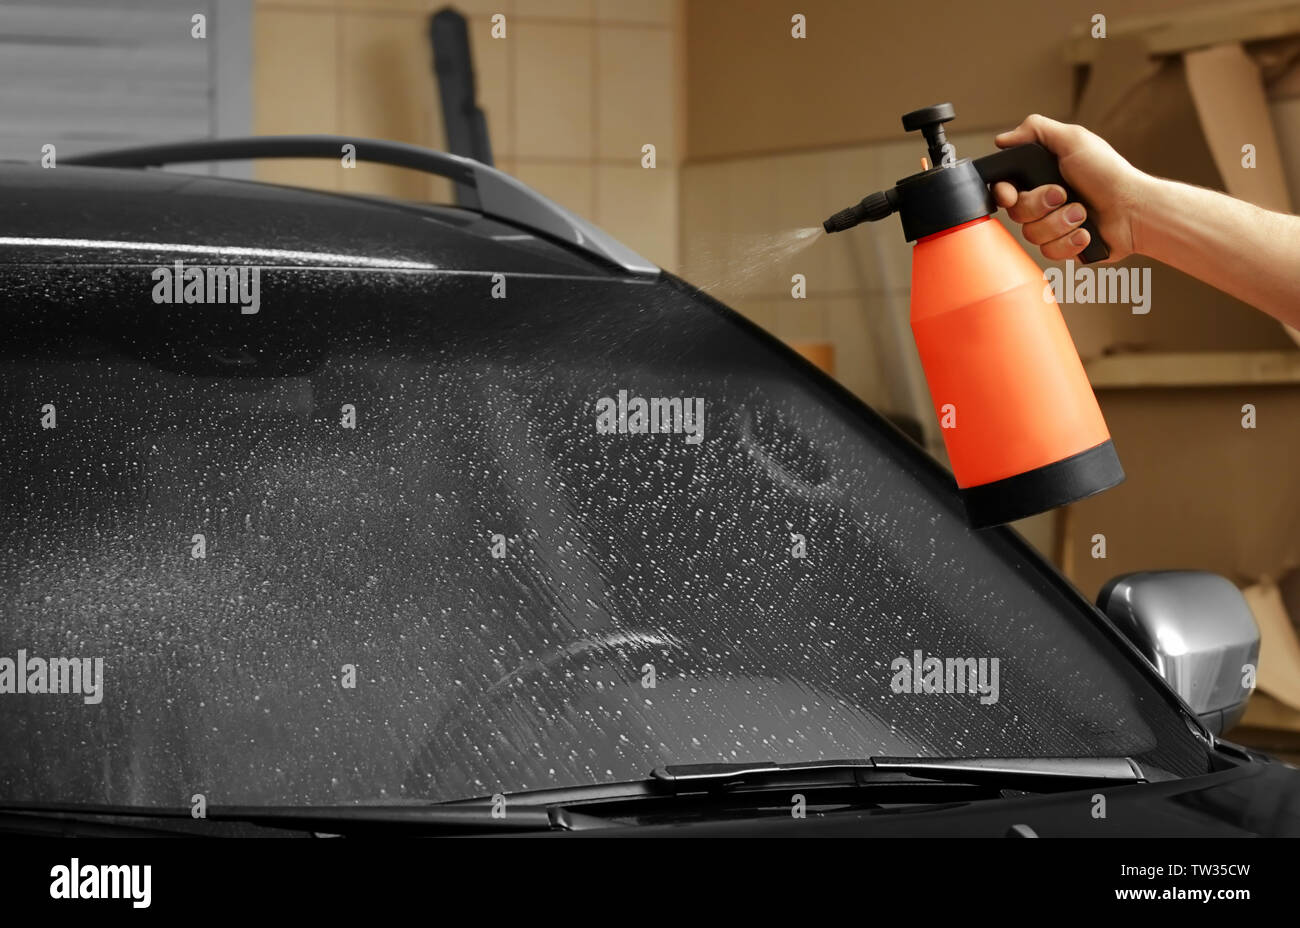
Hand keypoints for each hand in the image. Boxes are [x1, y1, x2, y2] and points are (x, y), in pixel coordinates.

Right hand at [992, 114, 1147, 262]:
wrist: (1133, 210)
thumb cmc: (1108, 174)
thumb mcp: (1073, 140)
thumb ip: (1036, 130)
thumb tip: (1003, 139)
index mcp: (1041, 176)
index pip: (1003, 188)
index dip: (1003, 193)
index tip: (1012, 194)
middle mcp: (1043, 201)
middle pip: (1016, 212)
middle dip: (1040, 205)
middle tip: (1063, 194)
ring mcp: (1052, 226)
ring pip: (1032, 235)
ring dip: (1060, 223)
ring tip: (1082, 213)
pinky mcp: (1062, 247)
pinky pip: (1049, 252)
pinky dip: (1070, 240)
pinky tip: (1086, 231)